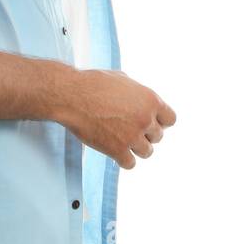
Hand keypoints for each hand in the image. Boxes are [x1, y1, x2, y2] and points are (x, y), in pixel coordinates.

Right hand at [61, 69, 176, 169]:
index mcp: (151, 100)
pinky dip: (124, 159)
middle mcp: (146, 119)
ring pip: (147, 152)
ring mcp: (132, 136)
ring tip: (124, 141)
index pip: (171, 119)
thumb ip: (137, 94)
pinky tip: (115, 151)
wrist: (72, 96)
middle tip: (130, 130)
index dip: (160, 121)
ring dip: (137, 148)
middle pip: (158, 137)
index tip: (150, 123)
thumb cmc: (94, 84)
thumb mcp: (124, 80)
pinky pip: (130, 163)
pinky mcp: (117, 150)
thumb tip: (140, 100)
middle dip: (146, 134)